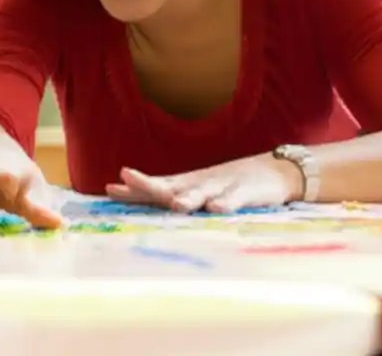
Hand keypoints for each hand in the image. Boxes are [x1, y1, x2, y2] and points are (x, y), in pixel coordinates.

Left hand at [105, 154, 302, 213]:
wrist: (272, 172)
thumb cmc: (227, 185)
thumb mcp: (196, 190)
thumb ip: (171, 196)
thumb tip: (138, 200)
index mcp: (186, 186)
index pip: (155, 186)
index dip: (133, 188)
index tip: (108, 188)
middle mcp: (198, 184)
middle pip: (170, 185)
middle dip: (148, 183)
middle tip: (125, 177)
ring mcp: (221, 187)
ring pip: (201, 193)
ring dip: (187, 198)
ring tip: (174, 204)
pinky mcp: (245, 193)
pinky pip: (234, 199)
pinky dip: (226, 204)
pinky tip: (217, 209)